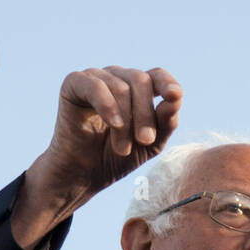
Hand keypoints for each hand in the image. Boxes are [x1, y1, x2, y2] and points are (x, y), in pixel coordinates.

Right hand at [13, 66, 182, 249]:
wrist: (84, 174)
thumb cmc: (118, 157)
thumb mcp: (151, 144)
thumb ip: (166, 122)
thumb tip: (176, 98)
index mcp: (137, 89)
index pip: (157, 75)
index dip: (167, 83)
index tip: (175, 96)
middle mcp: (117, 77)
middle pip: (141, 81)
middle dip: (146, 114)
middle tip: (145, 141)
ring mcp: (95, 77)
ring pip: (121, 87)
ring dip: (126, 122)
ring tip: (123, 149)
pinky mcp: (74, 83)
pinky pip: (95, 85)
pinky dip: (107, 105)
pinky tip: (113, 124)